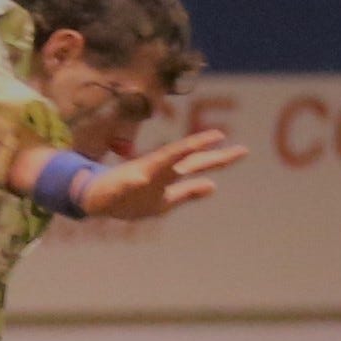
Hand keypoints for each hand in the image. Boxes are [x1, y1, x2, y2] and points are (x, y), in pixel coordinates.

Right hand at [78, 131, 244, 221]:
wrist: (97, 199)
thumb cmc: (132, 198)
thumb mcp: (165, 200)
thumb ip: (188, 192)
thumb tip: (213, 186)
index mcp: (168, 174)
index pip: (197, 164)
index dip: (218, 158)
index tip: (242, 151)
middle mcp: (157, 169)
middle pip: (186, 158)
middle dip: (206, 150)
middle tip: (230, 141)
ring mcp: (139, 175)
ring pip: (160, 162)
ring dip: (175, 154)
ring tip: (193, 146)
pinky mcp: (120, 185)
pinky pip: (127, 184)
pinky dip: (133, 182)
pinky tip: (139, 179)